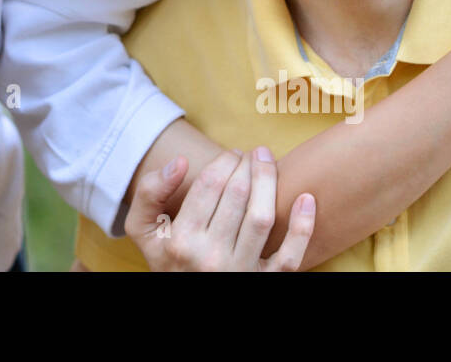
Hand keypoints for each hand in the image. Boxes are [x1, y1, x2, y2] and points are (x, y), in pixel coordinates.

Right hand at [125, 148, 314, 271]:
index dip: (224, 161)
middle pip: (237, 196)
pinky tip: (306, 199)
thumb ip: (150, 192)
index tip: (231, 153)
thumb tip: (180, 162)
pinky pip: (290, 257)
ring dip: (269, 181)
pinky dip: (302, 228)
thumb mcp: (143, 229)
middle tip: (253, 153)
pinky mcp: (264, 282)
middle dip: (247, 165)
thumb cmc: (167, 256)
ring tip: (268, 161)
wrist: (186, 298)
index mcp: (181, 240)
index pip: (209, 186)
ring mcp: (240, 272)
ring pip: (262, 218)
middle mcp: (210, 257)